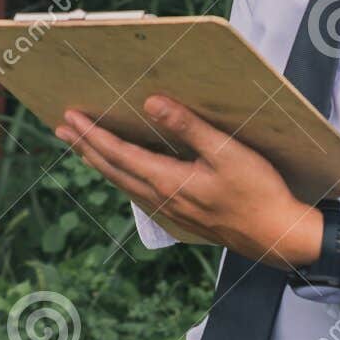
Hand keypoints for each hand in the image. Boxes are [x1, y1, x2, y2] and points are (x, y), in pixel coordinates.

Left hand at [53, 94, 322, 269]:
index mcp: (167, 180)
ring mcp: (169, 211)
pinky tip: (123, 173)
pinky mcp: (180, 217)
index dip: (91, 134)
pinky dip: (121, 177)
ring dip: (100, 162)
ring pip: (123, 183)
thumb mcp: (227, 151)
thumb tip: (151, 102)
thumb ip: (188, 126)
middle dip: (85, 147)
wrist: (278, 237)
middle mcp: (160, 198)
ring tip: (82, 146)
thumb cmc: (258, 192)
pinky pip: (138, 194)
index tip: (69, 118)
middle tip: (61, 128)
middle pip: (112, 169)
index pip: (117, 153)